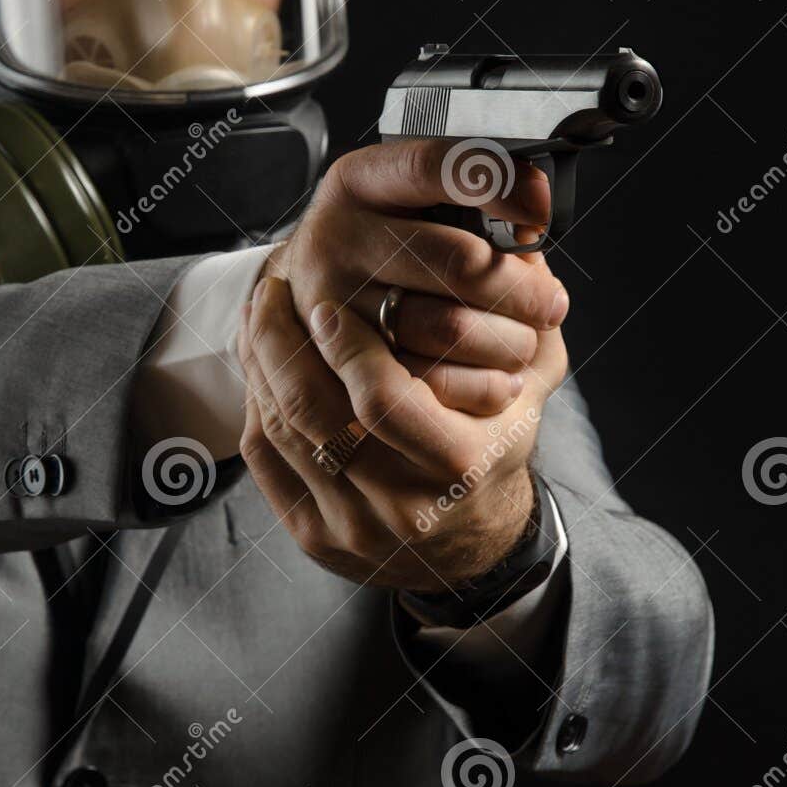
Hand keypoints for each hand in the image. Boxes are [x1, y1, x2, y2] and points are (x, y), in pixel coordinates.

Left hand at [237, 275, 566, 592]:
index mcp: (459, 465)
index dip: (346, 346)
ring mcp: (353, 527)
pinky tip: (258, 365)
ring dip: (258, 364)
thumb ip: (523, 319)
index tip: (325, 305)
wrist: (474, 542)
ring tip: (258, 316)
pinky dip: (254, 404)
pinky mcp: (314, 537)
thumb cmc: (498, 443)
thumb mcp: (531, 385)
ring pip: (280, 431)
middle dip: (281, 341)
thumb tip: (512, 243)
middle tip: (271, 291)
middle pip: (314, 412)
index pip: (383, 401)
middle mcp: (403, 506)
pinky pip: (264, 461)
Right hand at [264, 139, 567, 414]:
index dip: (500, 184)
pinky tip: (500, 378)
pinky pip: (433, 381)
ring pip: (451, 327)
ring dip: (509, 340)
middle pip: (458, 261)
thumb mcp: (406, 203)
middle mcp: (336, 238)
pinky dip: (482, 385)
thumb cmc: (384, 247)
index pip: (436, 167)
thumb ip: (464, 201)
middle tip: (550, 304)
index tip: (541, 209)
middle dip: (522, 287)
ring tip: (525, 340)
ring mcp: (333, 303)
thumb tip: (532, 224)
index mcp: (358, 182)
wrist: (308, 299)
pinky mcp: (342, 365)